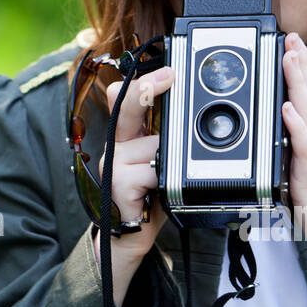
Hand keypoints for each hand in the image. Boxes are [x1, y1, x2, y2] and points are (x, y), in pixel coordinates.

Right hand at [92, 66, 173, 274]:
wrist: (132, 236)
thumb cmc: (150, 196)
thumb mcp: (160, 163)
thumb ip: (167, 140)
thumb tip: (193, 118)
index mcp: (127, 134)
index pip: (125, 98)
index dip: (144, 82)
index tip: (169, 71)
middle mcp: (116, 143)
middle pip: (126, 106)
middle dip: (146, 88)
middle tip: (169, 75)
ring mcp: (113, 163)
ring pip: (153, 146)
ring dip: (167, 161)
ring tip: (162, 180)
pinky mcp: (117, 183)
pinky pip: (151, 171)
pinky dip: (161, 181)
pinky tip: (155, 193)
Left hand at [279, 32, 306, 267]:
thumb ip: (297, 149)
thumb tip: (282, 129)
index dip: (305, 67)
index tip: (295, 42)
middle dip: (301, 65)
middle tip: (292, 37)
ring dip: (298, 85)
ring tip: (289, 59)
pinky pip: (303, 149)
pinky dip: (296, 127)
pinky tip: (288, 109)